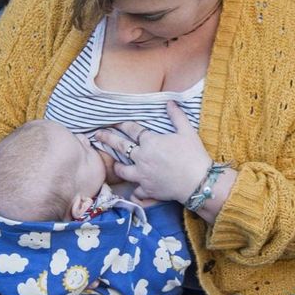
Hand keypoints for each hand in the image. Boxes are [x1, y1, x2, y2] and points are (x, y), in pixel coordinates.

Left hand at [93, 105, 213, 204]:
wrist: (198, 182)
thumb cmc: (193, 155)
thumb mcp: (187, 131)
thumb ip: (176, 116)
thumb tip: (170, 102)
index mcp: (150, 142)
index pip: (131, 129)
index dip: (121, 123)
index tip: (113, 121)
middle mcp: (142, 157)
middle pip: (120, 146)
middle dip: (107, 139)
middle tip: (97, 135)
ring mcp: (142, 175)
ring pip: (122, 170)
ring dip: (116, 166)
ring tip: (113, 164)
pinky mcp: (147, 190)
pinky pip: (135, 191)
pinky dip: (134, 191)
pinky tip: (132, 191)